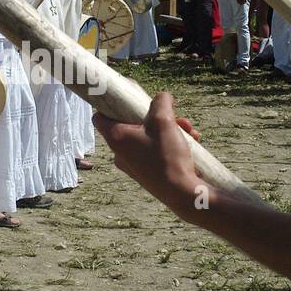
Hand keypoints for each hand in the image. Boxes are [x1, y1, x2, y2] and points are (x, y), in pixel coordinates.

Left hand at [94, 92, 204, 222]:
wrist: (182, 193)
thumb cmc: (168, 157)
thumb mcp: (165, 121)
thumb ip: (161, 102)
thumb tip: (163, 96)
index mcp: (116, 138)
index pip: (99, 117)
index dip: (110, 105)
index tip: (127, 99)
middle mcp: (120, 153)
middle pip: (131, 124)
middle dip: (156, 116)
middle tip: (171, 115)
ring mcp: (132, 164)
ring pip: (148, 136)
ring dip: (169, 128)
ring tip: (187, 130)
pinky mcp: (146, 173)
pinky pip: (155, 150)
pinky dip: (171, 143)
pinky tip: (190, 142)